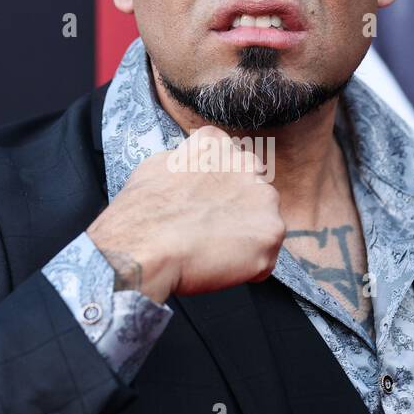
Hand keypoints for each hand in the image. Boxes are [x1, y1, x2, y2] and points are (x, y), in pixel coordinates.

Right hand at [86, 126, 283, 302]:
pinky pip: (266, 257)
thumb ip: (187, 163)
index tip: (208, 206)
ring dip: (246, 239)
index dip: (222, 191)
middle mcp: (246, 164)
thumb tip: (192, 172)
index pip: (233, 164)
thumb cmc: (142, 213)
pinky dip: (248, 268)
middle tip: (211, 231)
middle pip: (255, 193)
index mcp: (218, 145)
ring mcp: (263, 199)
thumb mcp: (156, 166)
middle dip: (240, 213)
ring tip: (213, 249)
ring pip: (264, 224)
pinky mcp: (270, 233)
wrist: (144, 247)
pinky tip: (220, 266)